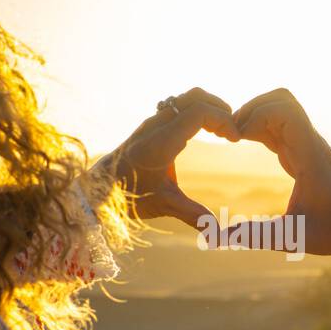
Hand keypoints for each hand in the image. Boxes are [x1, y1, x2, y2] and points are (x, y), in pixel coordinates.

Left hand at [95, 87, 236, 229]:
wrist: (96, 190)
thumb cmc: (128, 197)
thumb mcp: (162, 205)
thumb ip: (192, 214)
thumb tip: (218, 233)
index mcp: (161, 142)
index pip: (198, 112)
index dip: (223, 120)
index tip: (234, 140)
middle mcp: (156, 126)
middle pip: (194, 97)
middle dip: (219, 108)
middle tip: (231, 131)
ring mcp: (152, 123)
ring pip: (186, 99)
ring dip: (208, 108)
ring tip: (221, 131)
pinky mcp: (150, 126)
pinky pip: (178, 107)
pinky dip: (196, 112)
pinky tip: (205, 133)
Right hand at [223, 88, 330, 298]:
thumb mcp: (293, 238)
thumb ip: (255, 235)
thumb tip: (216, 237)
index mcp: (311, 157)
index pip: (286, 111)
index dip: (256, 115)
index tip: (236, 138)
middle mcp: (310, 144)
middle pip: (282, 100)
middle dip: (252, 108)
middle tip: (230, 133)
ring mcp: (307, 146)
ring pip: (281, 108)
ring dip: (255, 115)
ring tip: (232, 136)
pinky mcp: (303, 152)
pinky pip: (279, 125)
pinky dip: (259, 126)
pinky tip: (242, 142)